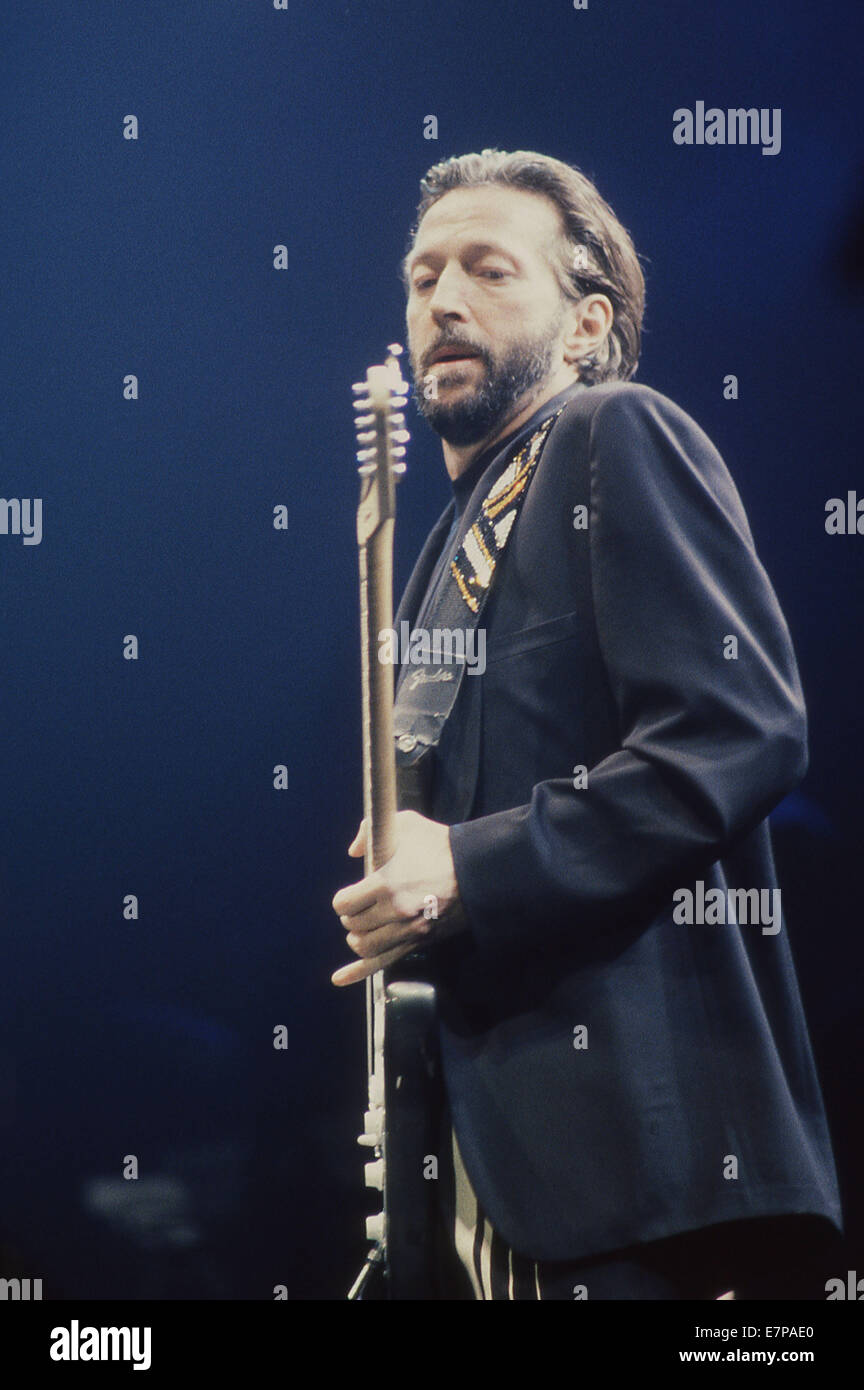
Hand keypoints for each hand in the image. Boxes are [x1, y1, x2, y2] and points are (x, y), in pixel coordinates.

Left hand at [330, 810, 463, 986]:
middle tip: (359, 908)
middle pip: (353, 926)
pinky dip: (357, 973)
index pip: (344, 904)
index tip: (350, 895)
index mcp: (386, 884)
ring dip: (358, 939)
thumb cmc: (441, 846)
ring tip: (362, 929)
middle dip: (352, 918)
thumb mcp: (406, 824)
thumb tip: (354, 851)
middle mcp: (394, 911)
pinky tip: (339, 978)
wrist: (478, 870)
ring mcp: (408, 930)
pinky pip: (383, 963)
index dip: (343, 900)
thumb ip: (370, 830)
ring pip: (365, 947)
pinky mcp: (419, 941)